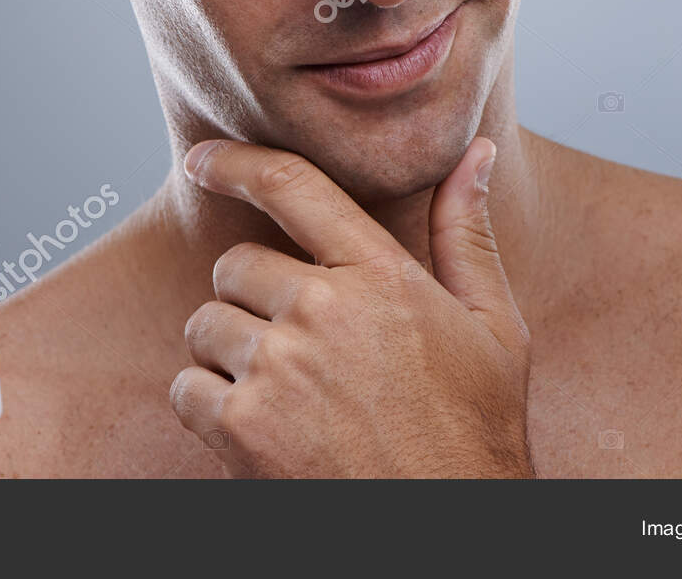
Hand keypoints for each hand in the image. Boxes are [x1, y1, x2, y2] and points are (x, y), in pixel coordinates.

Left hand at [170, 136, 532, 477]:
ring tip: (284, 390)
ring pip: (205, 325)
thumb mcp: (495, 327)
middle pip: (235, 265)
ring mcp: (279, 369)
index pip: (292, 187)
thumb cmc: (474, 430)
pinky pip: (186, 388)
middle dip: (252, 296)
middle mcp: (324, 310)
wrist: (449, 530)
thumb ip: (467, 233)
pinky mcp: (243, 428)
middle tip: (295, 342)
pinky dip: (208, 404)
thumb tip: (478, 152)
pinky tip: (259, 426)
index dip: (236, 162)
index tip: (202, 159)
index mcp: (382, 274)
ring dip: (229, 351)